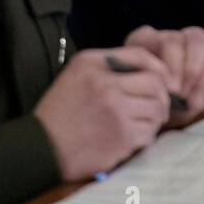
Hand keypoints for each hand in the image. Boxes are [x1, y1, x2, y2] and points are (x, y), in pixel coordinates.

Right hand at [32, 45, 173, 180]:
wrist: (40, 147)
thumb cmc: (59, 112)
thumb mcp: (75, 74)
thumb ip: (106, 67)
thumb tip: (145, 71)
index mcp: (93, 64)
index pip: (140, 55)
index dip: (158, 67)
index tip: (163, 80)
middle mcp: (106, 84)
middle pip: (155, 84)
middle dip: (163, 97)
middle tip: (159, 107)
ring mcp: (116, 111)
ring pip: (156, 110)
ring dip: (155, 118)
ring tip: (144, 123)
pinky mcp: (121, 137)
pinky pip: (149, 133)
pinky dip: (145, 136)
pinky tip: (133, 138)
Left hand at [124, 25, 203, 125]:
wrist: (149, 109)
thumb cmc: (140, 95)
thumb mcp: (134, 84)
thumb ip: (143, 74)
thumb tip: (161, 77)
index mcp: (154, 38)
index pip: (172, 40)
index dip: (173, 65)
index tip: (169, 89)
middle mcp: (178, 38)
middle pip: (197, 38)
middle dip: (193, 68)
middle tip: (183, 94)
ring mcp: (199, 51)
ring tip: (192, 103)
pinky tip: (200, 102)